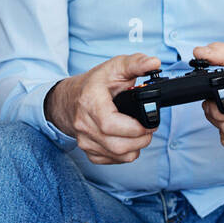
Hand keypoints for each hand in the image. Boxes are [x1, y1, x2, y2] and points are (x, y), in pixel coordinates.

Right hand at [44, 53, 159, 164]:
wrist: (69, 99)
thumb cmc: (93, 84)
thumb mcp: (114, 67)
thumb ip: (135, 63)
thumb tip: (154, 62)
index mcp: (90, 102)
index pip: (111, 125)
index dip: (135, 128)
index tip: (148, 122)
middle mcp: (83, 124)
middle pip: (118, 145)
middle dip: (141, 139)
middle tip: (149, 128)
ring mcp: (85, 140)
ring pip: (118, 155)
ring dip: (136, 147)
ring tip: (139, 132)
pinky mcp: (88, 152)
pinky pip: (113, 160)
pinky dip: (125, 153)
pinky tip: (127, 139)